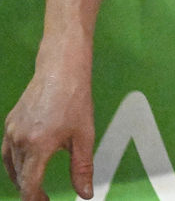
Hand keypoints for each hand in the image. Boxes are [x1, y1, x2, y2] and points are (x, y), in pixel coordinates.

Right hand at [5, 0, 107, 200]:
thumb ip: (83, 168)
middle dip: (29, 191)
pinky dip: (14, 162)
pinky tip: (25, 164)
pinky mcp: (10, 122)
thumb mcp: (84, 136)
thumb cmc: (76, 98)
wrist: (61, 68)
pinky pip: (7, 150)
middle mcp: (19, 140)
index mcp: (38, 146)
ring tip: (34, 187)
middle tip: (43, 198)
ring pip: (9, 164)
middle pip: (18, 177)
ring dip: (20, 178)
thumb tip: (85, 194)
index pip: (29, 185)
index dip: (36, 199)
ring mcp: (11, 131)